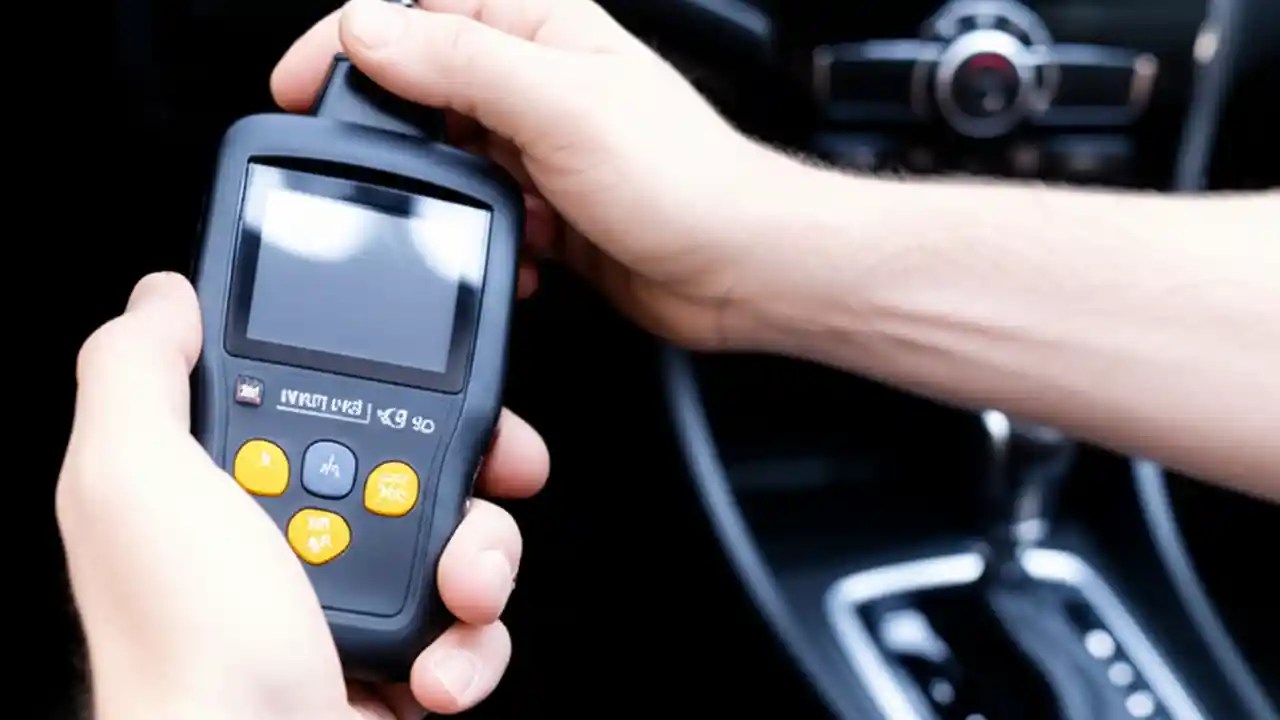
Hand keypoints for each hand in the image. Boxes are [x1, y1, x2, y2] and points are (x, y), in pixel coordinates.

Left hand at [55, 272, 548, 718]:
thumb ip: (136, 371)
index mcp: (226, 481)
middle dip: (472, 468)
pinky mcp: (397, 660)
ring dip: (485, 562)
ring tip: (459, 593)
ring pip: (463, 537)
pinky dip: (474, 646)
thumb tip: (164, 298)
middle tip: (496, 475)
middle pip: (418, 457)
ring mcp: (349, 599)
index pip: (327, 392)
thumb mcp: (133, 481)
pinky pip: (474, 625)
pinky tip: (436, 667)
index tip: (437, 370)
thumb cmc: (186, 649)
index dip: (390, 372)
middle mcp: (290, 534)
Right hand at [271, 0, 795, 350]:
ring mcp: (542, 144)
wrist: (739, 270)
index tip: (301, 80)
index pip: (419, 7)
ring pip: (449, 155)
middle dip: (392, 128)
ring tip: (464, 216)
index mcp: (542, 26)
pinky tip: (511, 250)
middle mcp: (538, 78)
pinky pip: (483, 210)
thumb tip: (366, 28)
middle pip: (424, 82)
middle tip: (358, 167)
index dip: (351, 36)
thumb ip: (459, 64)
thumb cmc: (684, 181)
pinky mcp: (549, 204)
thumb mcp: (559, 106)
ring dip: (445, 193)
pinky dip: (483, 233)